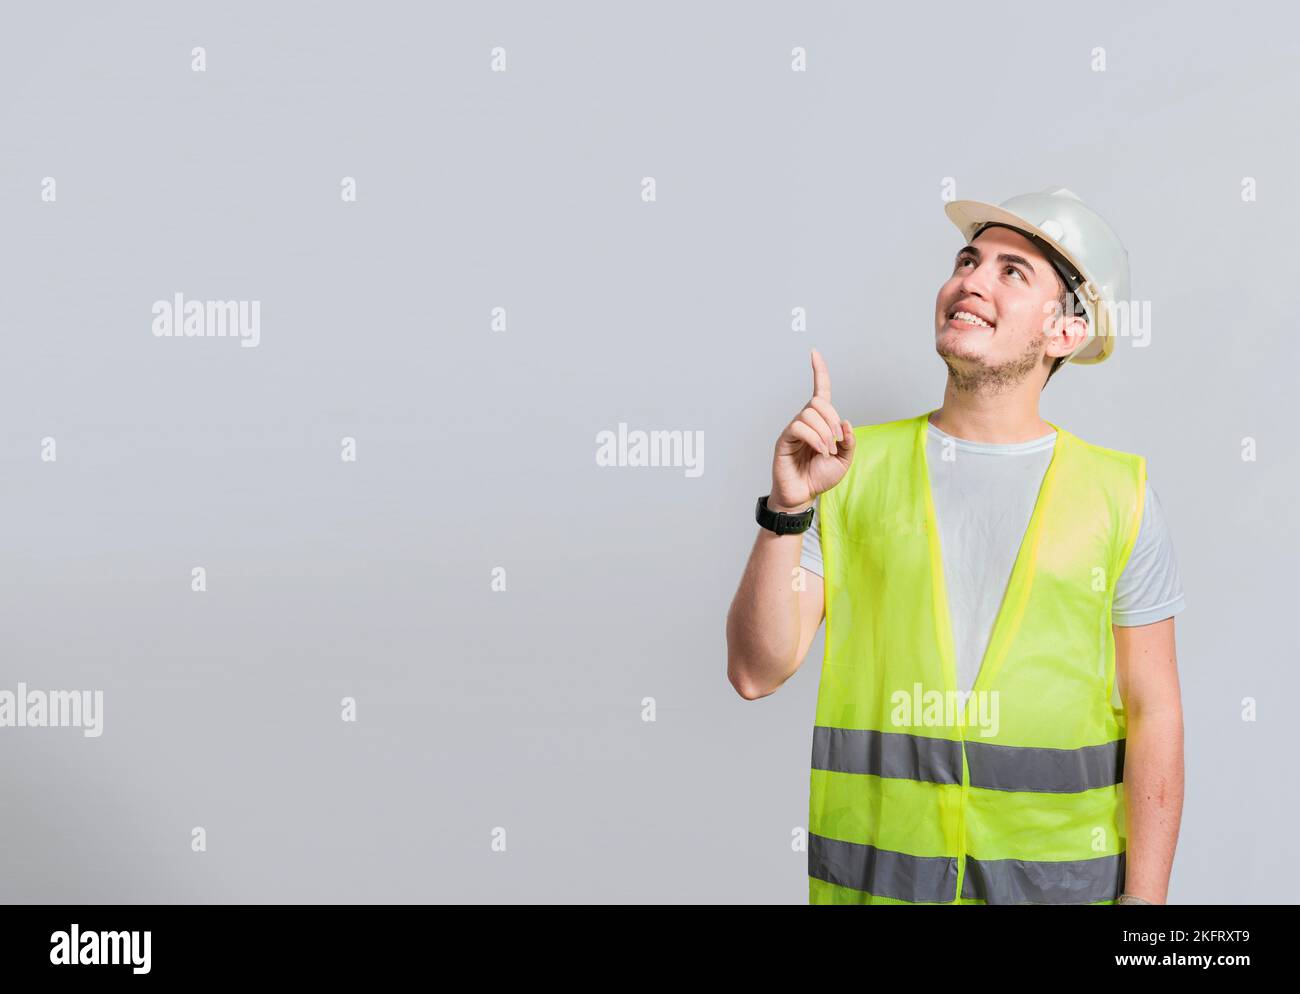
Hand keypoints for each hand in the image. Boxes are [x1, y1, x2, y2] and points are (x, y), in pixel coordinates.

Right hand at [770, 348, 855, 510]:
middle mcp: (805, 422)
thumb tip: (845, 422)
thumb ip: (849, 441)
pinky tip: (819, 451)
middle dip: (832, 420)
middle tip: (836, 442)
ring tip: (827, 451)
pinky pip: (798, 427)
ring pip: (809, 414)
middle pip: (818, 402)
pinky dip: (814, 438)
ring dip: (824, 433)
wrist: (803, 495)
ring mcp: (794, 430)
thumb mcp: (845, 460)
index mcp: (820, 422)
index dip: (818, 372)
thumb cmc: (820, 477)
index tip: (814, 353)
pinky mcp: (784, 440)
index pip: (819, 391)